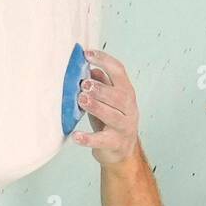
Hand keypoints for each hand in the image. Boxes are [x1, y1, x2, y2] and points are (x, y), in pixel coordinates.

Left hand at [73, 49, 140, 165]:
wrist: (123, 150)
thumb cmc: (111, 120)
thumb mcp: (108, 99)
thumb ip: (102, 83)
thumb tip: (91, 68)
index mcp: (126, 93)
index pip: (119, 72)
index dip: (105, 61)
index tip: (87, 54)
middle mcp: (129, 109)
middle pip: (119, 96)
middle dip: (101, 88)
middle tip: (84, 84)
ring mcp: (124, 127)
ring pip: (113, 116)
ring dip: (96, 107)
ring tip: (81, 100)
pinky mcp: (115, 144)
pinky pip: (101, 141)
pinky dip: (88, 138)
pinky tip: (76, 136)